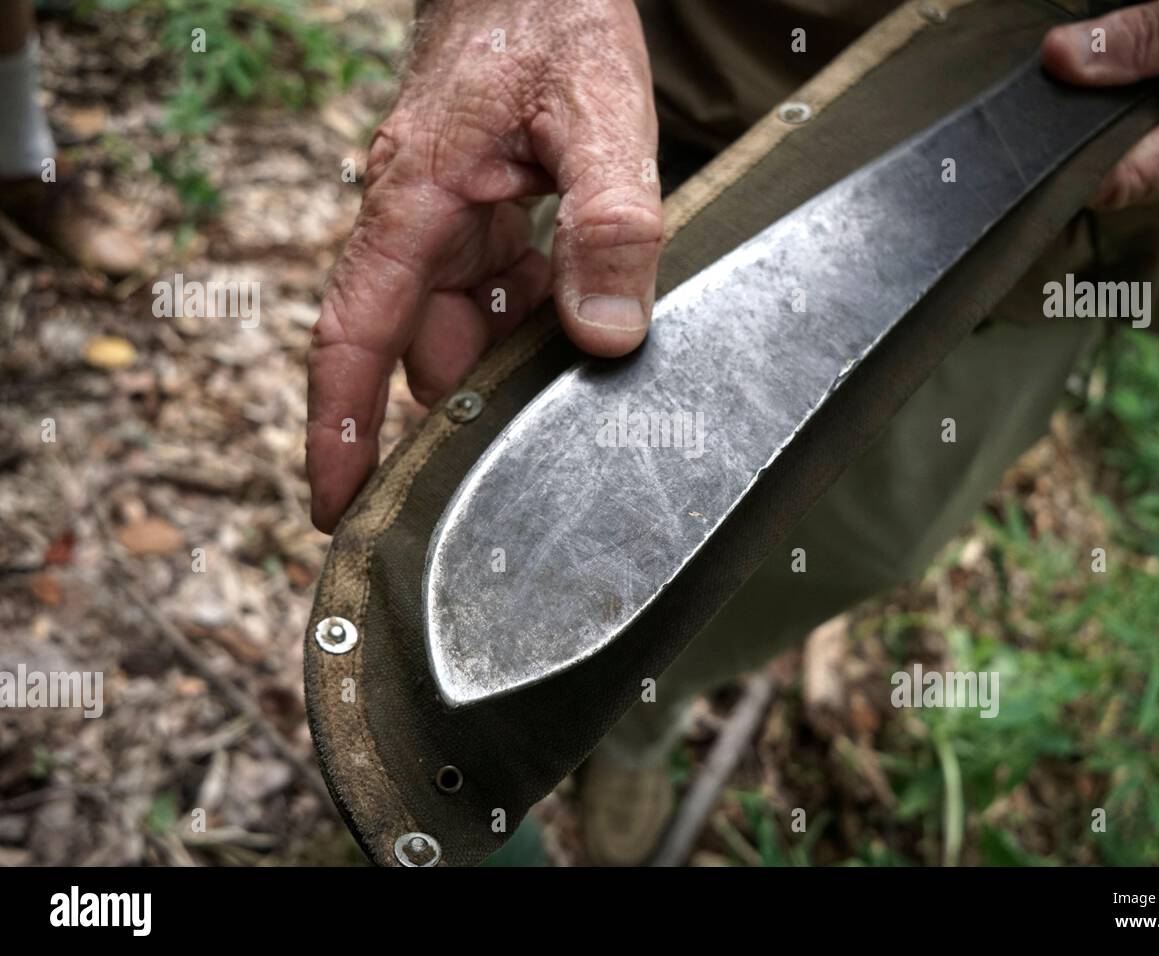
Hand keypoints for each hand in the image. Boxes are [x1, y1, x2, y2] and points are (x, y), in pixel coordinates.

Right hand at [307, 0, 661, 531]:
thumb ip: (608, 225)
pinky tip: (581, 318)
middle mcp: (416, 221)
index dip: (337, 427)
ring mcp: (445, 220)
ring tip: (566, 393)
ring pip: (463, 325)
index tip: (330, 507)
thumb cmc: (554, 21)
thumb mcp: (599, 117)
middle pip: (418, 347)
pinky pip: (495, 290)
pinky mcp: (478, 215)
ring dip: (510, 360)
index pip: (357, 333)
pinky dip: (534, 316)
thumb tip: (606, 337)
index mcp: (417, 203)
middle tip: (514, 473)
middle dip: (459, 410)